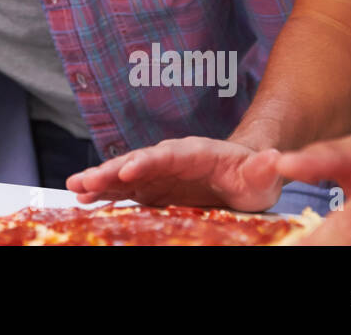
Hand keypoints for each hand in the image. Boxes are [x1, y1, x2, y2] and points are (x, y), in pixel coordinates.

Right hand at [66, 136, 283, 210]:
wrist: (242, 175)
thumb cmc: (252, 176)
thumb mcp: (263, 175)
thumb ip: (265, 168)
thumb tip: (275, 158)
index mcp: (195, 152)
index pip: (168, 155)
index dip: (147, 161)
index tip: (129, 169)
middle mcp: (170, 159)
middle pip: (137, 161)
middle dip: (111, 170)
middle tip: (86, 179)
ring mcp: (158, 173)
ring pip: (125, 173)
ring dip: (100, 180)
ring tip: (75, 187)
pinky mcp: (152, 187)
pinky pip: (125, 189)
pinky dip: (105, 192)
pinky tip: (84, 198)